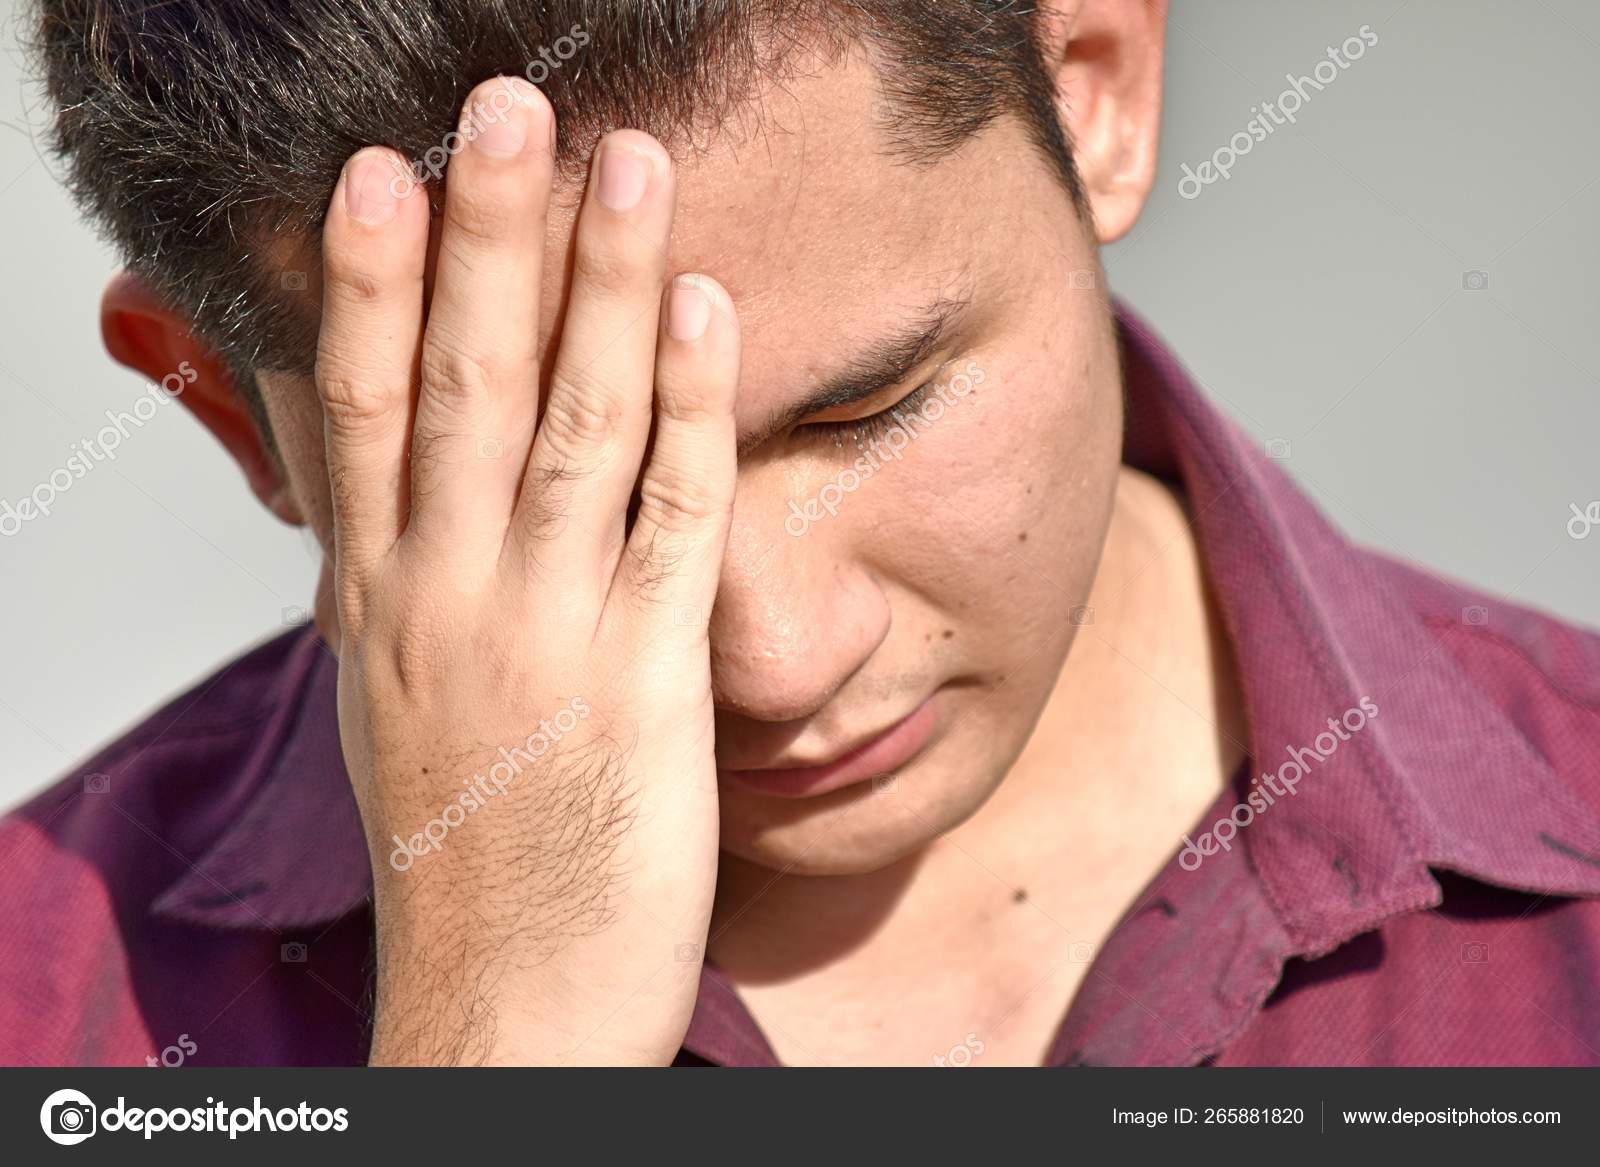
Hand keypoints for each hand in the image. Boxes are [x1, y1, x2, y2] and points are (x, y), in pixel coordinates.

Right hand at [313, 77, 738, 1064]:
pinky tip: (706, 313)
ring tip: (628, 162)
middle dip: (486, 235)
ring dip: (600, 285)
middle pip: (462, 384)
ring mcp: (543, 635)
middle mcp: (446, 600)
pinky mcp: (643, 681)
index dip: (366, 282)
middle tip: (507, 107)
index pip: (359, 409)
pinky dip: (688, 410)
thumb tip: (387, 484)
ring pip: (568, 426)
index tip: (378, 171)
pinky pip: (669, 520)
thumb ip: (394, 583)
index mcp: (379, 604)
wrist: (504, 1010)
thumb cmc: (461, 857)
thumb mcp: (392, 703)